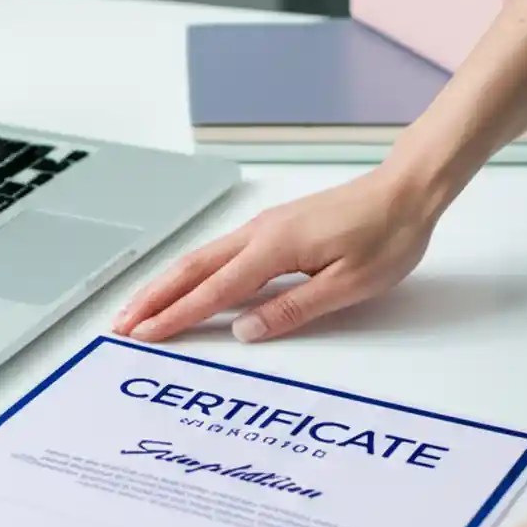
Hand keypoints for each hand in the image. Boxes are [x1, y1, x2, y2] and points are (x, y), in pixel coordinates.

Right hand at [113, 168, 441, 342]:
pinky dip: (190, 273)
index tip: (144, 336)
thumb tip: (244, 332)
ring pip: (199, 258)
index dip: (175, 317)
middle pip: (190, 269)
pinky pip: (218, 253)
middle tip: (121, 325)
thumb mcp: (347, 285)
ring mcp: (262, 228)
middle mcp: (258, 234)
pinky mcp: (272, 229)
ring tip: (139, 309)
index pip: (213, 291)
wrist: (406, 190)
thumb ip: (292, 310)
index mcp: (274, 249)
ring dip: (165, 284)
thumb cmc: (386, 236)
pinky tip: (183, 286)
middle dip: (152, 299)